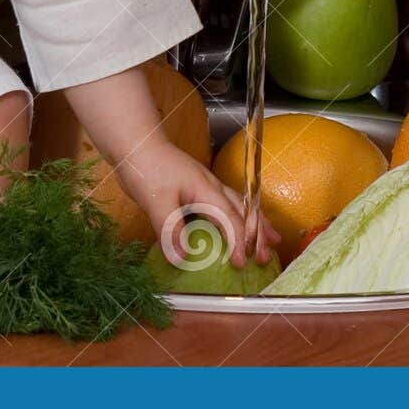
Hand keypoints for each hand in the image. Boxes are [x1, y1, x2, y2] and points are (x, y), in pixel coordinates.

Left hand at [115, 141, 280, 267]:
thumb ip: (169, 228)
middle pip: (244, 211)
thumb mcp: (155, 199)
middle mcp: (211, 188)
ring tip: (272, 242)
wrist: (136, 145)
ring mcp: (206, 189)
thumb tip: (181, 258)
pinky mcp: (197, 192)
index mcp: (205, 189)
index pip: (230, 217)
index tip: (242, 263)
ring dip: (255, 225)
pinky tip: (238, 230)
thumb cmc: (146, 168)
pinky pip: (226, 208)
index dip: (238, 241)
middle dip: (258, 234)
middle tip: (265, 256)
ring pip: (239, 207)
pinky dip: (238, 221)